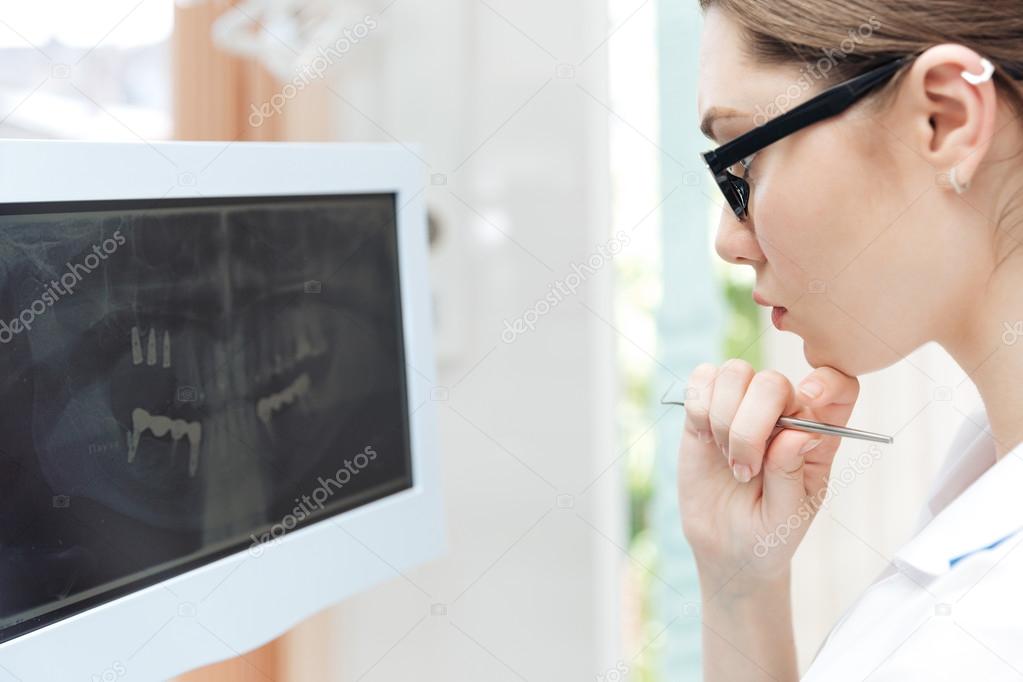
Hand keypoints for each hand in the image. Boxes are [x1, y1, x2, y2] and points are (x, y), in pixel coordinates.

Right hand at [676, 359, 860, 584]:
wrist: (725, 548)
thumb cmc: (767, 534)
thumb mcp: (788, 516)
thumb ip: (791, 474)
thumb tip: (799, 434)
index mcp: (816, 434)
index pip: (837, 387)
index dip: (826, 384)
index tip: (808, 404)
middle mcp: (782, 412)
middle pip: (772, 381)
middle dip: (751, 427)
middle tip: (745, 470)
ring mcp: (742, 407)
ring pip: (734, 374)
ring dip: (724, 420)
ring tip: (727, 459)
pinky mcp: (705, 411)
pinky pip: (701, 380)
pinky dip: (699, 408)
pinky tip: (705, 440)